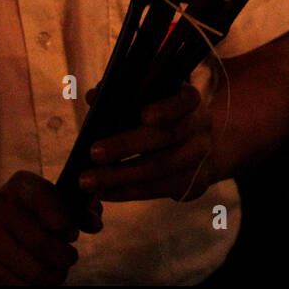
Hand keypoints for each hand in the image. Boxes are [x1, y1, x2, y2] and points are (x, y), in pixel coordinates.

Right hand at [0, 171, 93, 285]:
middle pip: (41, 242)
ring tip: (58, 273)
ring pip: (32, 269)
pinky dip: (33, 288)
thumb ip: (81, 208)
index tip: (72, 234)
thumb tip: (95, 223)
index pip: (46, 200)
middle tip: (70, 258)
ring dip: (53, 277)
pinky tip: (39, 281)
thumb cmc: (30, 213)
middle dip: (64, 257)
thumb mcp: (53, 200)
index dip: (66, 223)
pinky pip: (15, 285)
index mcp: (20, 184)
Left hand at [79, 83, 215, 202]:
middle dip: (127, 145)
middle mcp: (200, 127)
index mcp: (190, 100)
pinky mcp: (192, 184)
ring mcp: (199, 157)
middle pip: (166, 137)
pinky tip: (104, 192)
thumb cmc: (164, 117)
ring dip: (120, 176)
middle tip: (94, 152)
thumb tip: (94, 96)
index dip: (166, 109)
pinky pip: (157, 190)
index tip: (145, 116)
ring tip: (89, 180)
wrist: (199, 146)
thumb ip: (124, 96)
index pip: (183, 101)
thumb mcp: (153, 100)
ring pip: (159, 168)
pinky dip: (126, 191)